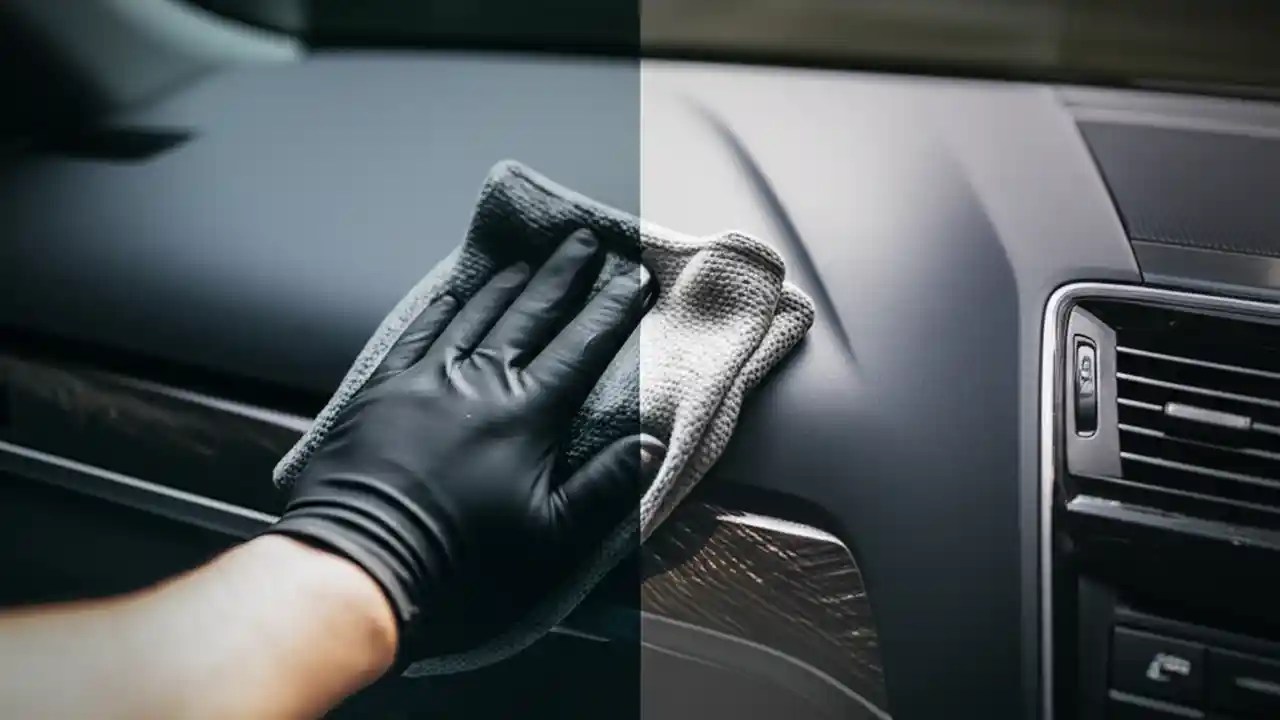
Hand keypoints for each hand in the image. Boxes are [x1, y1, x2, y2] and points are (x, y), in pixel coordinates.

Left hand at [269, 230, 659, 660]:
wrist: (365, 556)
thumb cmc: (463, 554)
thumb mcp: (550, 533)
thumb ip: (604, 484)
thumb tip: (651, 439)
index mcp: (527, 413)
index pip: (581, 347)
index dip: (611, 309)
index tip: (634, 275)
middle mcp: (481, 380)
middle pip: (531, 313)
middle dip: (563, 273)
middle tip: (584, 238)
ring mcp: (429, 377)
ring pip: (477, 312)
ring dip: (508, 281)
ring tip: (530, 256)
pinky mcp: (385, 386)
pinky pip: (419, 331)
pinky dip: (442, 306)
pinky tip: (455, 289)